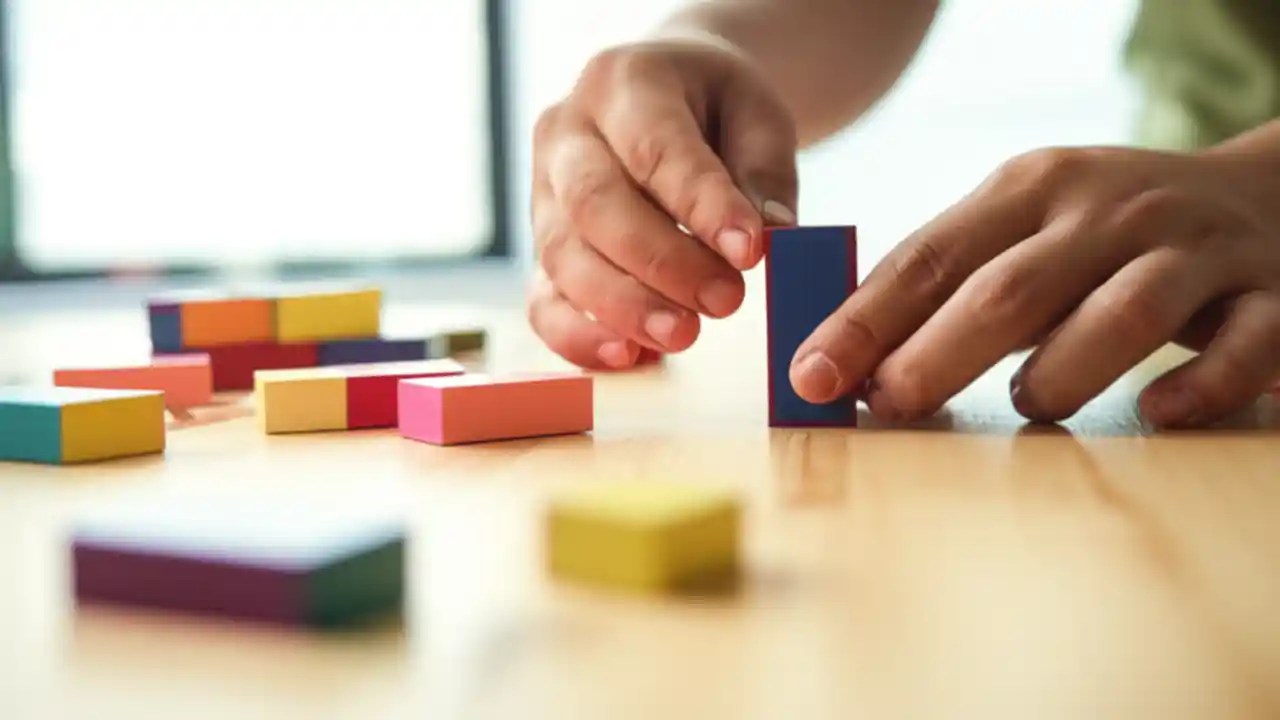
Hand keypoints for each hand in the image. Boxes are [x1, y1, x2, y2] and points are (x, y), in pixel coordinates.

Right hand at [529, 38, 797, 369]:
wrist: (668, 101)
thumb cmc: (717, 110)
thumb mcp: (757, 117)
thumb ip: (763, 175)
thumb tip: (772, 239)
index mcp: (622, 82)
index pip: (655, 147)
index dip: (700, 203)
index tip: (750, 252)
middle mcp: (566, 134)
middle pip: (595, 203)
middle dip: (660, 262)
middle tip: (726, 302)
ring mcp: (542, 193)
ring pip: (563, 256)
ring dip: (623, 306)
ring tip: (684, 338)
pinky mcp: (542, 249)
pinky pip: (543, 299)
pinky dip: (579, 337)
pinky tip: (628, 358)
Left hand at [790, 146, 1279, 427]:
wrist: (1266, 197)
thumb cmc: (1108, 231)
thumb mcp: (1027, 224)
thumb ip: (948, 279)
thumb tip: (845, 356)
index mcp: (1034, 188)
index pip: (931, 256)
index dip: (865, 320)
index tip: (811, 376)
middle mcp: (1109, 212)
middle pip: (1011, 290)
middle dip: (936, 356)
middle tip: (889, 406)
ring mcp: (1193, 253)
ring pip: (1120, 318)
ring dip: (1058, 376)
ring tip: (1025, 405)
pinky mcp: (1269, 299)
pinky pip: (1241, 348)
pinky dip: (1196, 387)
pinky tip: (1154, 412)